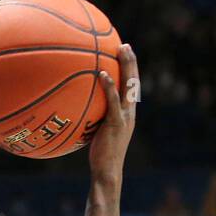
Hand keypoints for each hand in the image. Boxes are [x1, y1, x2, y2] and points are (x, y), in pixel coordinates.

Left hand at [88, 43, 138, 183]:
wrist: (108, 170)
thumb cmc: (100, 154)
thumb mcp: (99, 132)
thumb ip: (95, 118)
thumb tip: (81, 107)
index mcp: (128, 113)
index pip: (131, 87)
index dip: (130, 70)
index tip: (125, 53)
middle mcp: (130, 112)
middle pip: (134, 81)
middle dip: (131, 62)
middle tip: (125, 45)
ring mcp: (125, 116)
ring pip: (129, 86)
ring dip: (126, 66)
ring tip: (120, 50)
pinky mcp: (116, 123)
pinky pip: (113, 101)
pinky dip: (110, 86)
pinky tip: (102, 73)